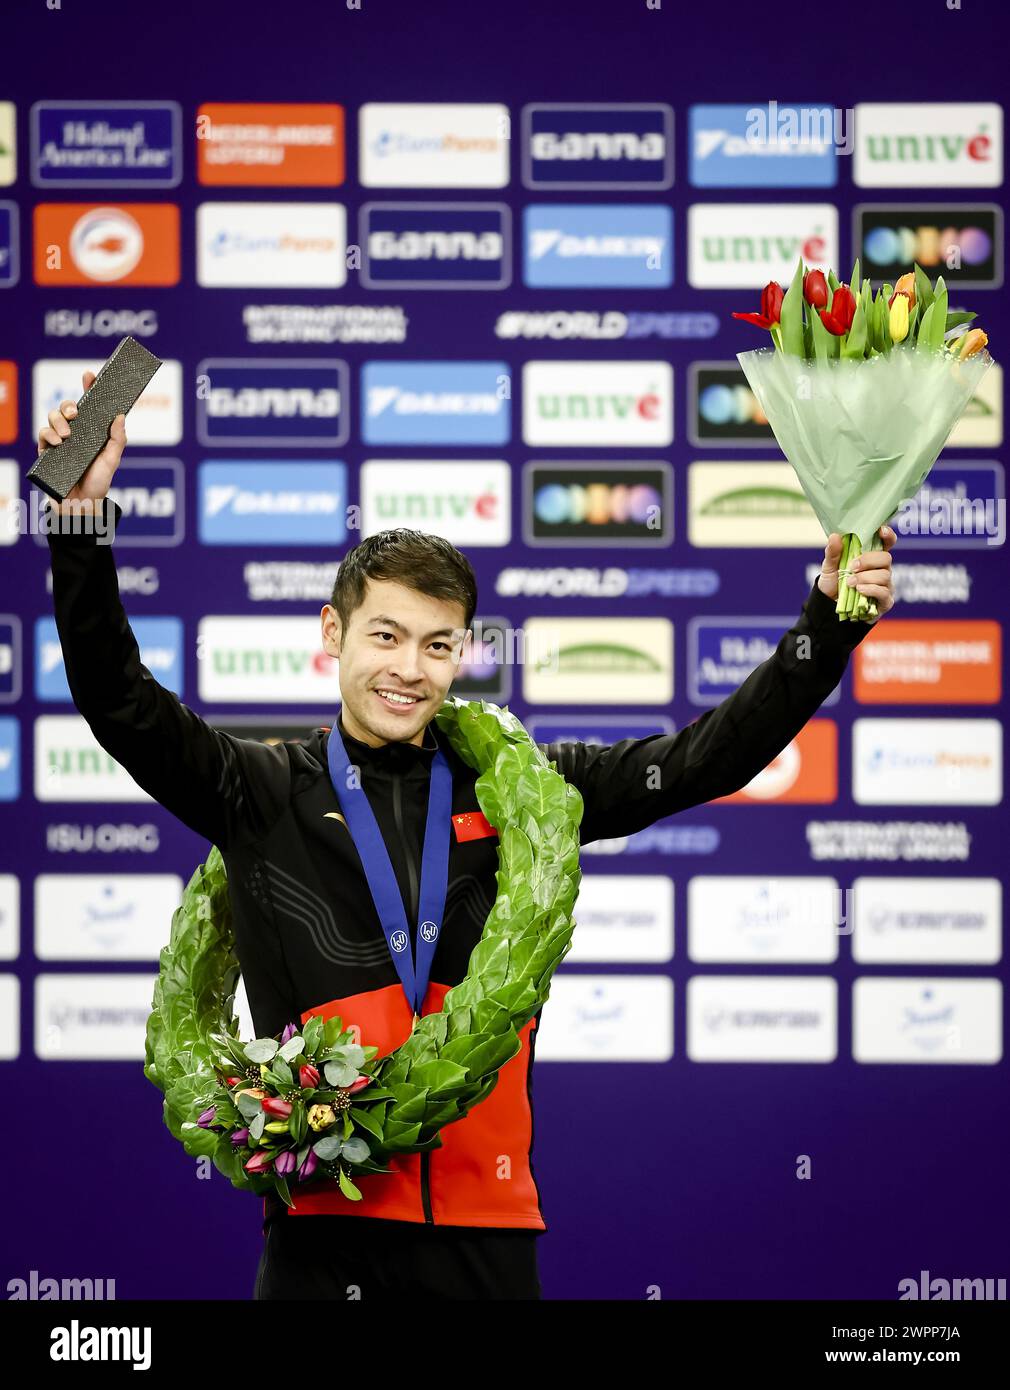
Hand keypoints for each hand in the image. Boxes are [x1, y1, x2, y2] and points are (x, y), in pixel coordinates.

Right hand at [38, 370, 127, 513]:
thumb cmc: (98, 482)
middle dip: (68, 405)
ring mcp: (60, 441)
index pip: (89, 405)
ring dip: (58, 421)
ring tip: (67, 436)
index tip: (89, 375)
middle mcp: (75, 433)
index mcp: (91, 431)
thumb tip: (120, 416)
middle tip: (76, 413)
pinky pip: (42, 435)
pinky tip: (57, 442)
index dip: (88, 387)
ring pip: (52, 417)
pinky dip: (48, 435)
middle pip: (66, 408)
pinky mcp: (47, 452)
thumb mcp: (112, 460)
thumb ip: (117, 439)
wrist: (82, 505)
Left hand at [817, 525, 895, 618]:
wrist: (829, 606)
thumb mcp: (829, 566)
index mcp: (872, 557)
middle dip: (869, 560)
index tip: (881, 531)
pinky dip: (871, 589)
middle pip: (886, 558)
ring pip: (885, 575)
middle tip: (852, 567)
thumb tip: (835, 536)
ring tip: (849, 582)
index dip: (888, 535)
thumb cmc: (834, 583)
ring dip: (865, 577)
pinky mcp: (885, 601)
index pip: (887, 543)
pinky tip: (859, 590)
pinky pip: (884, 593)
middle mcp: (882, 569)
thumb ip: (833, 552)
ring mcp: (885, 585)